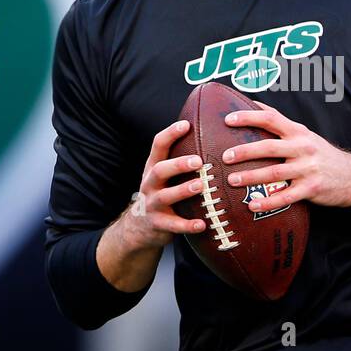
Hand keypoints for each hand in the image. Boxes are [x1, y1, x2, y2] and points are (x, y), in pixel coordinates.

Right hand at [120, 119, 209, 250]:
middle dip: (179, 164)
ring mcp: (152, 204)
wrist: (138, 227)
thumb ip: (180, 160)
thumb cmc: (162, 193)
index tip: (186, 124)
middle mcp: (150, 183)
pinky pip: (173, 225)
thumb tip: (212, 135)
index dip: (170, 133)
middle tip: (199, 161)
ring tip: (201, 186)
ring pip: (165, 196)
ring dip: (183, 190)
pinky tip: (203, 225)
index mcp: (153, 167)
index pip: (158, 145)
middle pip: (160, 170)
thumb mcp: (165, 175)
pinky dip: (187, 225)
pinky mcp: (158, 224)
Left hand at [220, 101, 350, 212]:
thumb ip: (281, 126)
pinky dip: (268, 202)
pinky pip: (286, 196)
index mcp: (298, 132)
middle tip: (225, 157)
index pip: (271, 118)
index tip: (228, 119)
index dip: (249, 117)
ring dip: (251, 177)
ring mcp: (307, 168)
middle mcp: (302, 147)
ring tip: (232, 180)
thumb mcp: (304, 135)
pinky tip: (252, 205)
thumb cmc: (319, 154)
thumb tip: (252, 106)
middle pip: (269, 147)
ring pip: (274, 172)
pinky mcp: (311, 188)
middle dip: (245, 151)